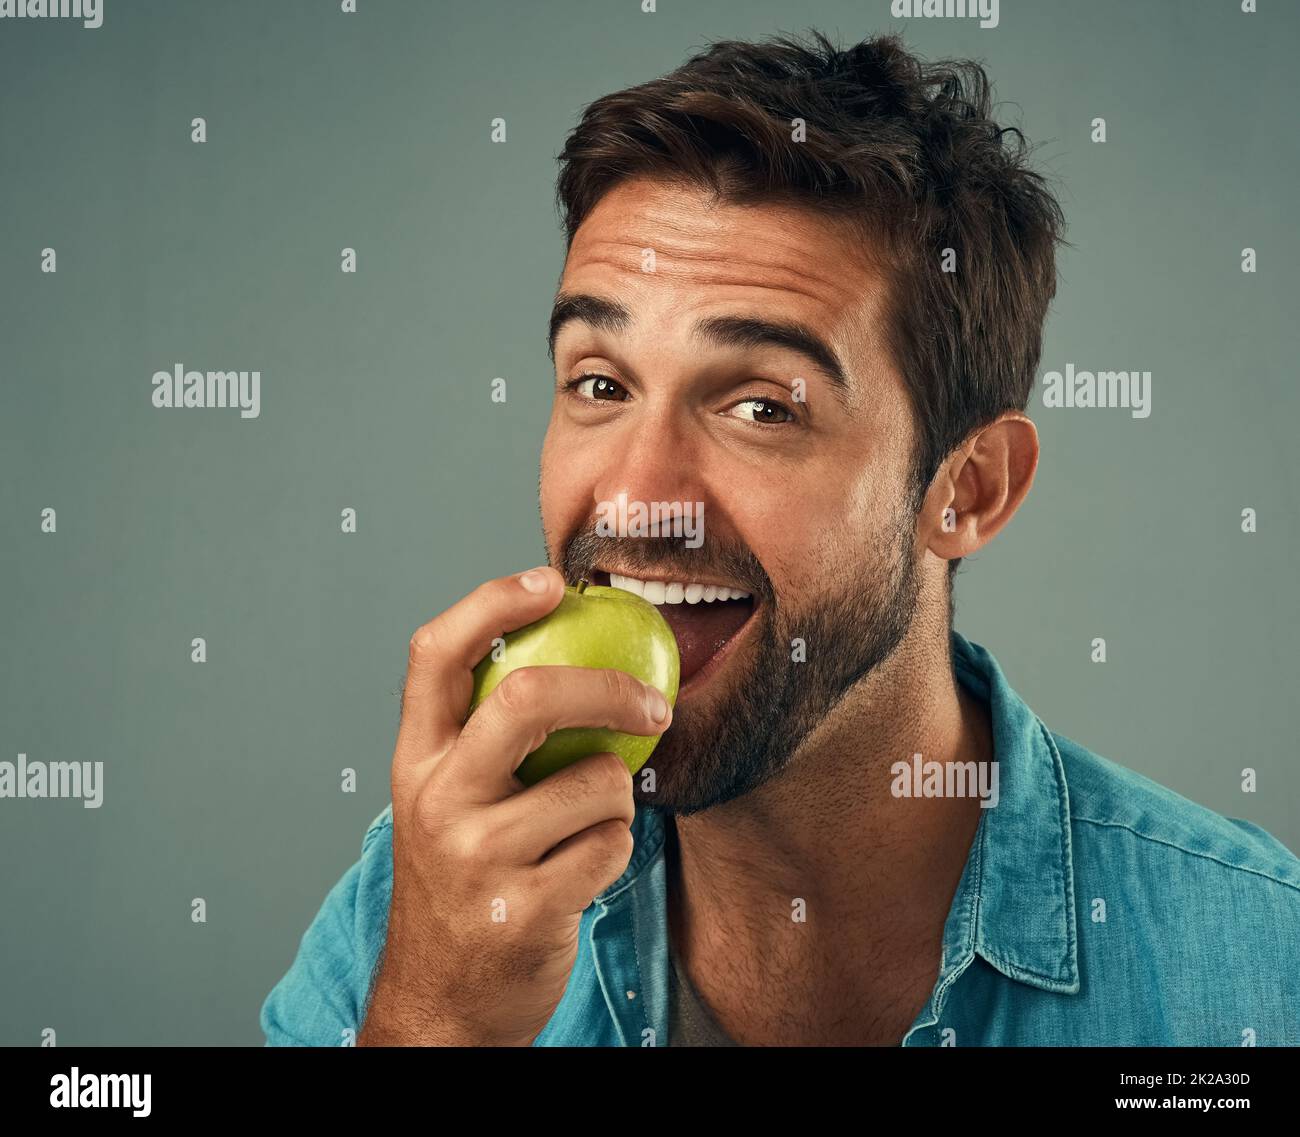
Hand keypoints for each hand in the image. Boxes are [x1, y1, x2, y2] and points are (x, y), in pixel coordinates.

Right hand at [357, 567, 671, 1045]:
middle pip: (527, 698)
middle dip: (608, 688)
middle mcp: (437, 798)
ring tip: (583, 828)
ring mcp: (476, 856)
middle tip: (652, 702)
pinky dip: (615, 851)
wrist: (442, 999)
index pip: (435, 652)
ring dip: (616, 799)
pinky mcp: (523, 908)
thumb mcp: (449, 798)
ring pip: (596, 781)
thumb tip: (573, 641)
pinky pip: (612, 846)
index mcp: (416, 759)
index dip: (493, 601)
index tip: (553, 582)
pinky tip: (580, 872)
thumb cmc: (462, 878)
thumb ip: (488, 732)